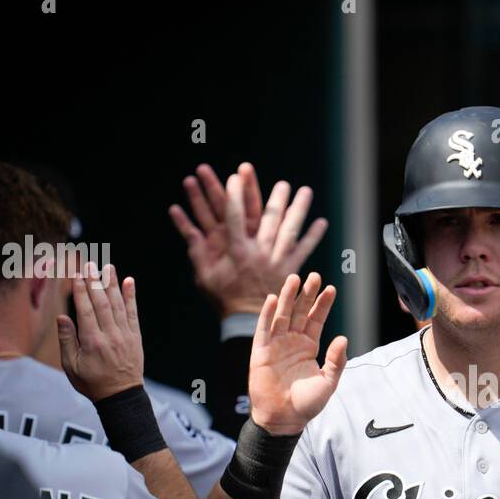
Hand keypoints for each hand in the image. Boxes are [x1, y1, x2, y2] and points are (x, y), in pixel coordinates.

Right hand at [57, 264, 146, 400]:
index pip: (85, 311)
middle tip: (90, 263)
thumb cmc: (92, 383)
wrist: (121, 396)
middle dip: (95, 282)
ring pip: (118, 305)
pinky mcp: (135, 337)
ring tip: (108, 267)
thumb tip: (62, 317)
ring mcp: (125, 335)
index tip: (76, 275)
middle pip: (102, 303)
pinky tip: (129, 282)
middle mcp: (110, 336)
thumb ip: (67, 340)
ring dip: (112, 284)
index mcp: (92, 342)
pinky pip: (133, 314)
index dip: (80, 291)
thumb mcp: (71, 366)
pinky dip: (131, 297)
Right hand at [169, 163, 327, 316]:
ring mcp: (277, 259)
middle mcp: (259, 251)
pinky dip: (313, 236)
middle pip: (265, 216)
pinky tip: (322, 222)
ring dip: (297, 208)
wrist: (247, 321)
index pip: (234, 216)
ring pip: (289, 228)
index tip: (235, 176)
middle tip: (274, 177)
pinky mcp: (290, 269)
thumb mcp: (203, 274)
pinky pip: (304, 250)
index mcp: (237, 250)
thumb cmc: (223, 297)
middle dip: (268, 195)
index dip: (233, 195)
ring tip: (305, 190)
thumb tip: (177, 215)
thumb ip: (195, 245)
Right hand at [248, 272, 346, 434]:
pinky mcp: (261, 352)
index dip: (322, 304)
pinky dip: (266, 314)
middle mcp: (292, 342)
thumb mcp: (328, 382)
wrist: (284, 418)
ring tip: (293, 279)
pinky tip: (271, 299)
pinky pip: (264, 330)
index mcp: (308, 346)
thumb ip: (336, 361)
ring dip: (286, 297)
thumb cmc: (307, 403)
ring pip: (281, 315)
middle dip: (306, 294)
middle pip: (299, 312)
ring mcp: (276, 345)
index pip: (316, 319)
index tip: (330, 288)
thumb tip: (343, 338)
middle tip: (314, 276)